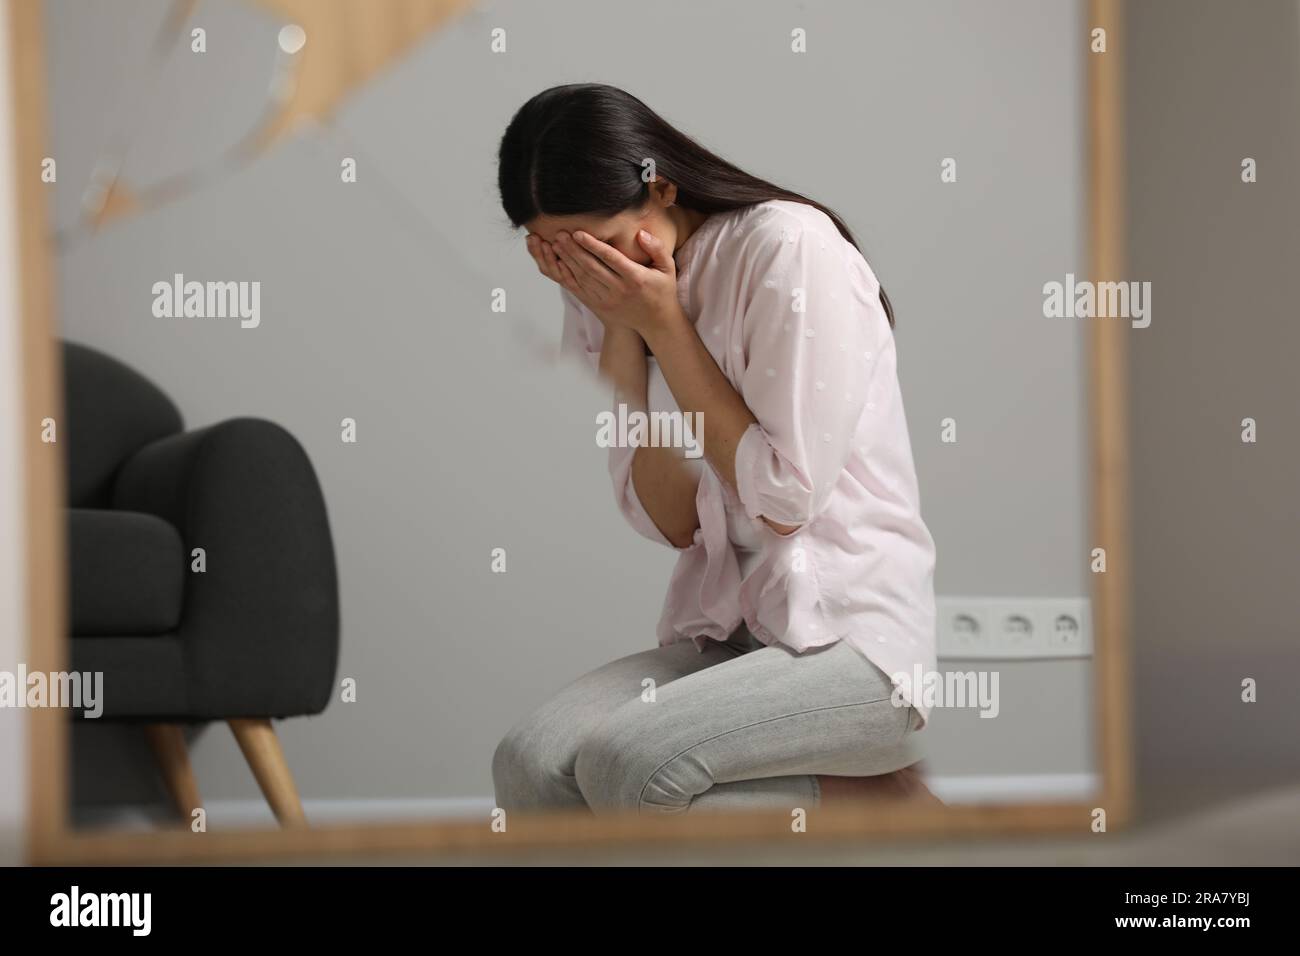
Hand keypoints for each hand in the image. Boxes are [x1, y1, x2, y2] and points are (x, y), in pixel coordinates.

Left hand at [546, 228, 685, 337]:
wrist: (657, 322)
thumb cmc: (662, 290)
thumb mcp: (667, 268)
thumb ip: (656, 248)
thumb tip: (640, 233)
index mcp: (635, 278)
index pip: (610, 259)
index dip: (593, 245)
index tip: (578, 233)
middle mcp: (620, 290)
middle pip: (591, 268)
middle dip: (573, 250)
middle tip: (559, 234)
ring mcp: (608, 300)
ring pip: (583, 278)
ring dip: (568, 261)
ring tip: (555, 245)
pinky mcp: (600, 306)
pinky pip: (581, 290)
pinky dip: (569, 276)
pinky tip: (559, 264)